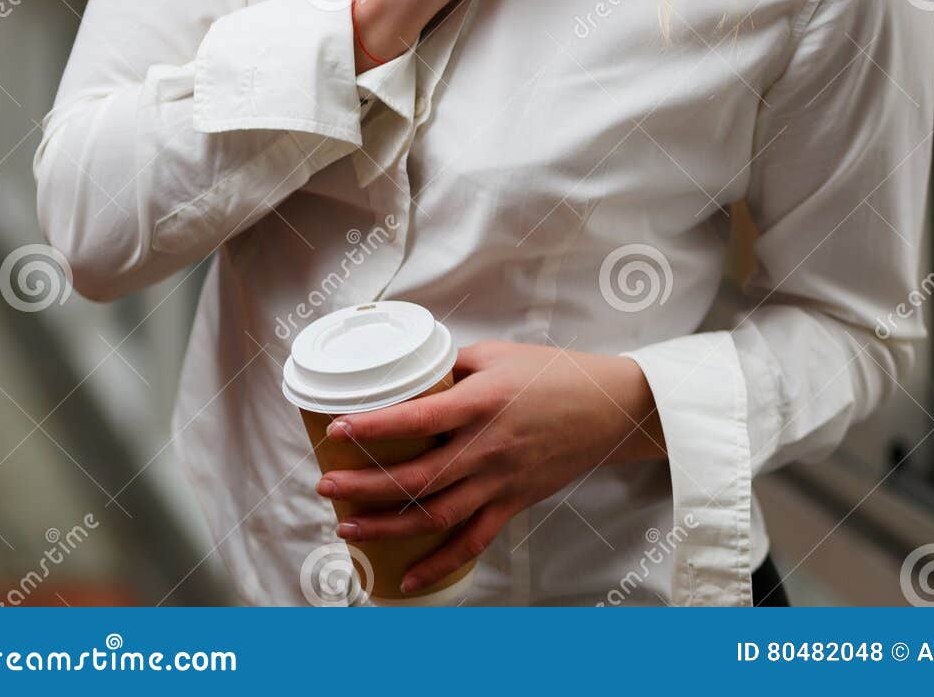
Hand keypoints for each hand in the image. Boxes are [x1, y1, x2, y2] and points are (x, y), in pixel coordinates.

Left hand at [315, 340, 666, 595]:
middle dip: (364, 486)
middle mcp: (486, 447)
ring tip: (348, 527)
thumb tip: (408, 380)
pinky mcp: (513, 503)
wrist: (608, 408)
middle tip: (325, 485)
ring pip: (435, 516)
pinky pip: (472, 542)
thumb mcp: (496, 354)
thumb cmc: (552, 373)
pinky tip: (407, 579)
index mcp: (480, 402)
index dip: (372, 428)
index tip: (336, 431)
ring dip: (387, 527)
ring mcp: (500, 481)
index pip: (415, 420)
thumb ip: (451, 368)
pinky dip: (438, 564)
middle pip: (416, 479)